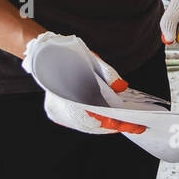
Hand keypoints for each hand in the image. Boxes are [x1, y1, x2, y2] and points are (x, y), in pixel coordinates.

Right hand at [22, 32, 146, 133]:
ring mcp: (57, 112)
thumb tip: (122, 87)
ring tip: (123, 123)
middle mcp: (61, 110)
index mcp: (70, 99)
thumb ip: (108, 75)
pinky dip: (92, 120)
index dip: (119, 124)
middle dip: (114, 126)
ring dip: (103, 124)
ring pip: (85, 125)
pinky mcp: (56, 111)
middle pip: (93, 125)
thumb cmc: (68, 54)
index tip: (134, 126)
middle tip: (133, 126)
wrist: (44, 52)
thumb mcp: (92, 60)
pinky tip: (106, 117)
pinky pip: (77, 121)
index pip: (99, 119)